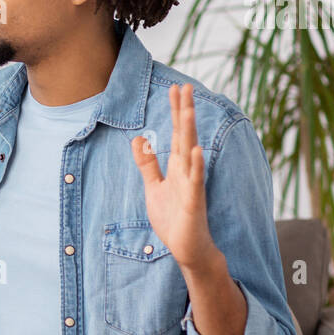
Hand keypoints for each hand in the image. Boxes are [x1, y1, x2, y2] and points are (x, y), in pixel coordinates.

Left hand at [129, 83, 220, 271]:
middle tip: (185, 86)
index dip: (175, 111)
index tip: (175, 88)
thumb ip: (148, 164)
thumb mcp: (153, 187)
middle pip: (184, 135)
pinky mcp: (194, 202)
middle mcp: (186, 170)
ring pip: (190, 153)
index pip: (176, 132)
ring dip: (189, 132)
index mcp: (176, 166)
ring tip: (188, 110)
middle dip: (184, 111)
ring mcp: (191, 185)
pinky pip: (195, 181)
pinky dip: (195, 166)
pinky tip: (195, 150)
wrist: (186, 248)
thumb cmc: (173, 218)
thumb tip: (138, 139)